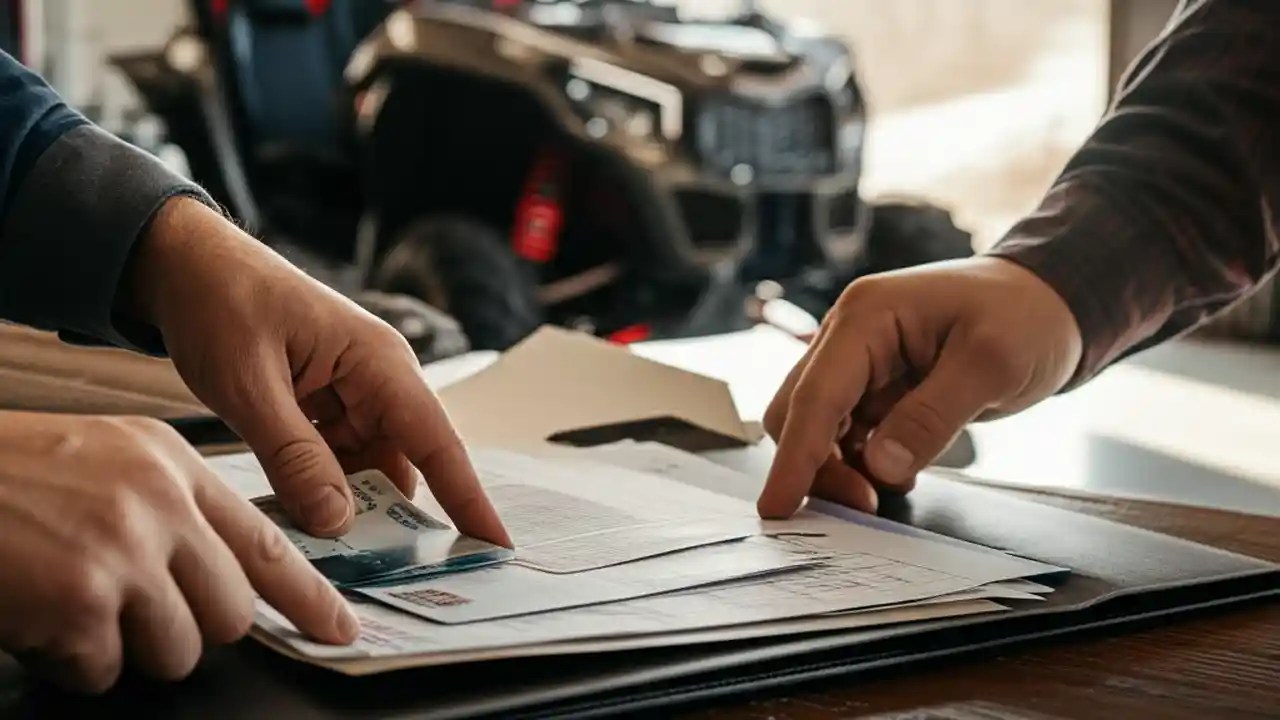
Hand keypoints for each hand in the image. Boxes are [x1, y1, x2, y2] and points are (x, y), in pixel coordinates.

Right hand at [0, 412, 356, 692]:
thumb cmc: (10, 477)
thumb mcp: (108, 465)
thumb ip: (172, 512)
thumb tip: (219, 577)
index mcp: (172, 467)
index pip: (265, 541)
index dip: (309, 595)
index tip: (339, 628)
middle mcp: (160, 503)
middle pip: (230, 612)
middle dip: (187, 628)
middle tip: (128, 608)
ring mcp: (125, 551)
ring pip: (178, 650)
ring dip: (125, 647)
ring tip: (73, 604)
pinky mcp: (81, 599)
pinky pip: (104, 669)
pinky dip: (68, 658)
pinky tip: (37, 614)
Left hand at [122, 198, 510, 546]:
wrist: (181, 262)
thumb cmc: (219, 301)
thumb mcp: (249, 384)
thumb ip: (294, 456)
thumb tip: (338, 520)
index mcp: (378, 362)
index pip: (437, 442)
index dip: (468, 498)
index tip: (496, 545)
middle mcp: (377, 379)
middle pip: (405, 463)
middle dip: (394, 517)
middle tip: (382, 573)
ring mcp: (351, 392)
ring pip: (368, 468)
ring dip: (350, 505)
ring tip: (327, 551)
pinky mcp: (324, 404)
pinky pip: (337, 459)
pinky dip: (322, 489)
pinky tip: (300, 515)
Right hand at [757, 257, 1081, 517]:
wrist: (1051, 299)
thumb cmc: (1026, 315)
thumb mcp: (993, 363)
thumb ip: (932, 417)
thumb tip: (879, 468)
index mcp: (866, 317)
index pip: (815, 396)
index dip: (794, 457)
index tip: (777, 508)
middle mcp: (849, 336)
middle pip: (799, 413)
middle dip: (817, 466)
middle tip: (866, 506)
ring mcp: (860, 362)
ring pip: (819, 429)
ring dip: (840, 468)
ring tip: (885, 494)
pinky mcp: (876, 386)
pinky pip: (848, 433)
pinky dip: (861, 462)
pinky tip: (898, 475)